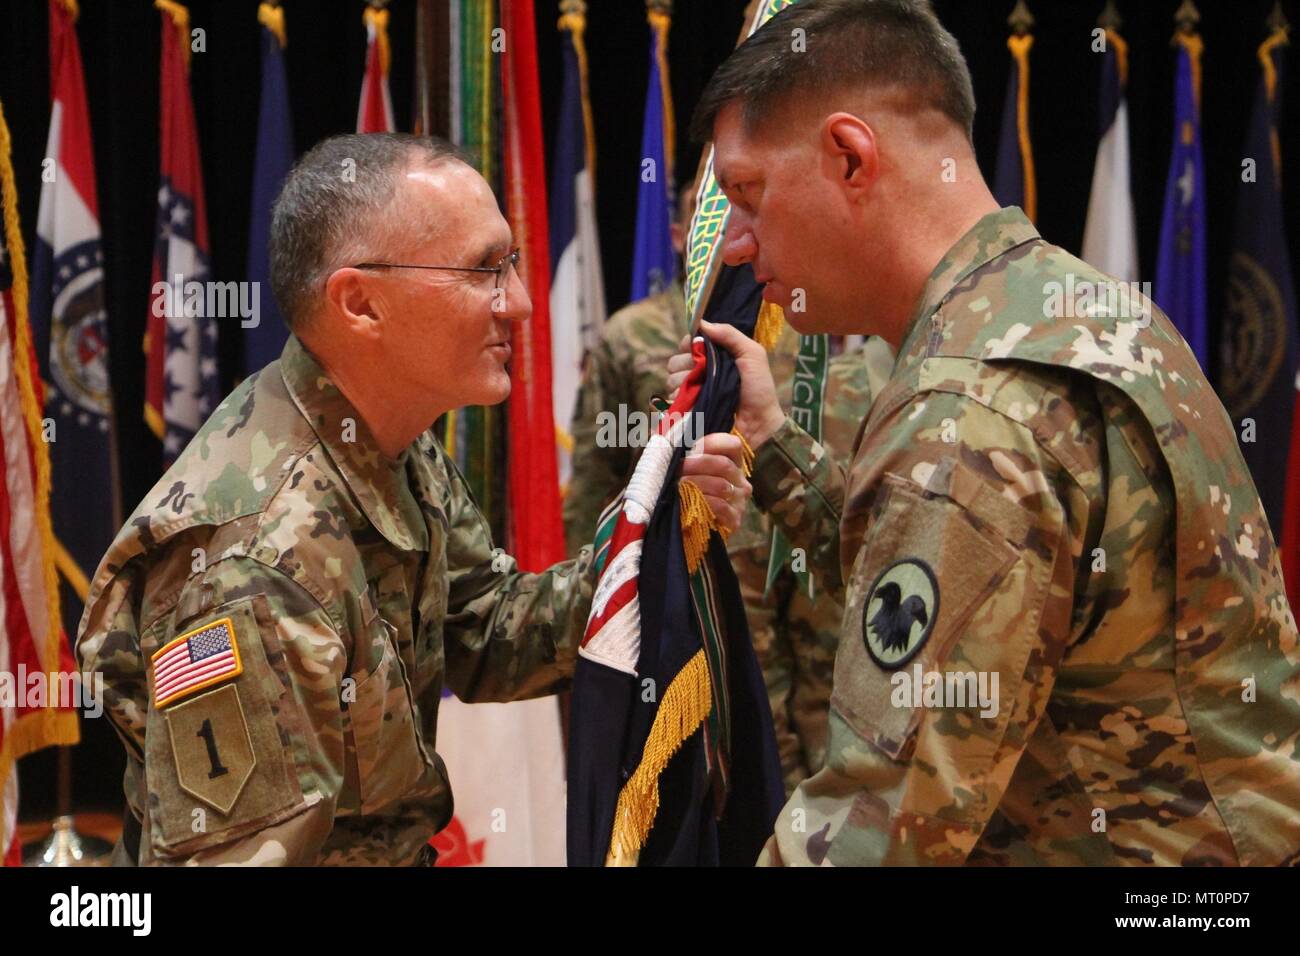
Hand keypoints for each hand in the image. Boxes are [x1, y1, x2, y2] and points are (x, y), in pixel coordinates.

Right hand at [666, 321, 784, 449]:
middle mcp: (699, 373)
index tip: (694, 348)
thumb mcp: (752, 355)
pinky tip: (691, 401)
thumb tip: (702, 323)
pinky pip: (671, 400)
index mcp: (713, 357)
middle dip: (684, 364)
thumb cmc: (759, 390)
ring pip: (672, 380)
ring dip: (682, 382)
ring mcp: (693, 393)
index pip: (687, 344)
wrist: (759, 425)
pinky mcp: (688, 412)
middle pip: (675, 362)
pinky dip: (677, 398)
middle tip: (701, 373)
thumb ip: (730, 335)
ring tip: (700, 390)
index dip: (688, 345)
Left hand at [681, 431, 751, 534]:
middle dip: (697, 464)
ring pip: (721, 485)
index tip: (690, 446)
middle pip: (724, 464)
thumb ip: (683, 449)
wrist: (689, 527)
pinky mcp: (735, 519)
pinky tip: (689, 501)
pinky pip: (721, 507)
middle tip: (677, 468)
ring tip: (678, 485)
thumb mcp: (687, 468)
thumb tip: (667, 431)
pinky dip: (703, 502)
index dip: (712, 442)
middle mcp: (740, 480)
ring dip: (696, 484)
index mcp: (732, 462)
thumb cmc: (687, 492)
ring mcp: (739, 500)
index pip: (733, 444)